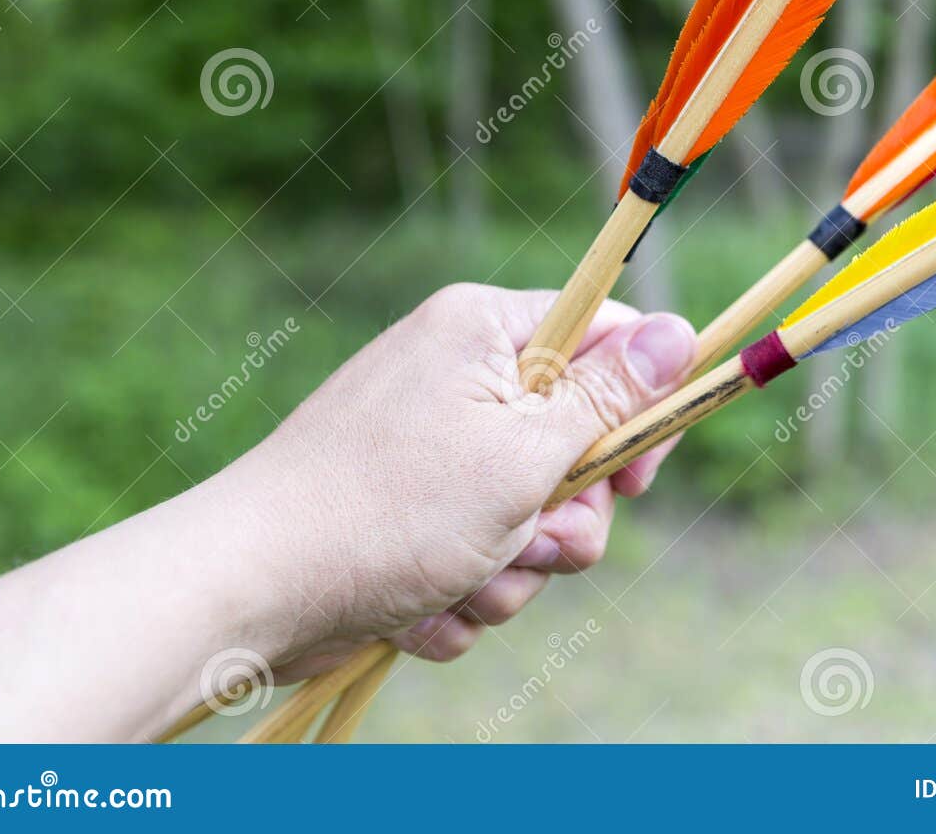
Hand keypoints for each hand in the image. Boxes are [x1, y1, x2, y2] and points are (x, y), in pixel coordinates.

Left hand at [230, 284, 696, 677]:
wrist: (254, 588)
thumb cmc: (389, 508)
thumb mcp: (524, 452)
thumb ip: (610, 399)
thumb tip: (682, 331)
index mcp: (483, 332)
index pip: (604, 338)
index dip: (639, 408)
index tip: (639, 474)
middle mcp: (457, 380)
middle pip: (575, 443)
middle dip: (567, 516)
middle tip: (538, 538)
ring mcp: (430, 452)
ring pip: (532, 516)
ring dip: (515, 569)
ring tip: (463, 579)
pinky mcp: (408, 516)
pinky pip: (481, 557)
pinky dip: (464, 593)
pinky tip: (420, 605)